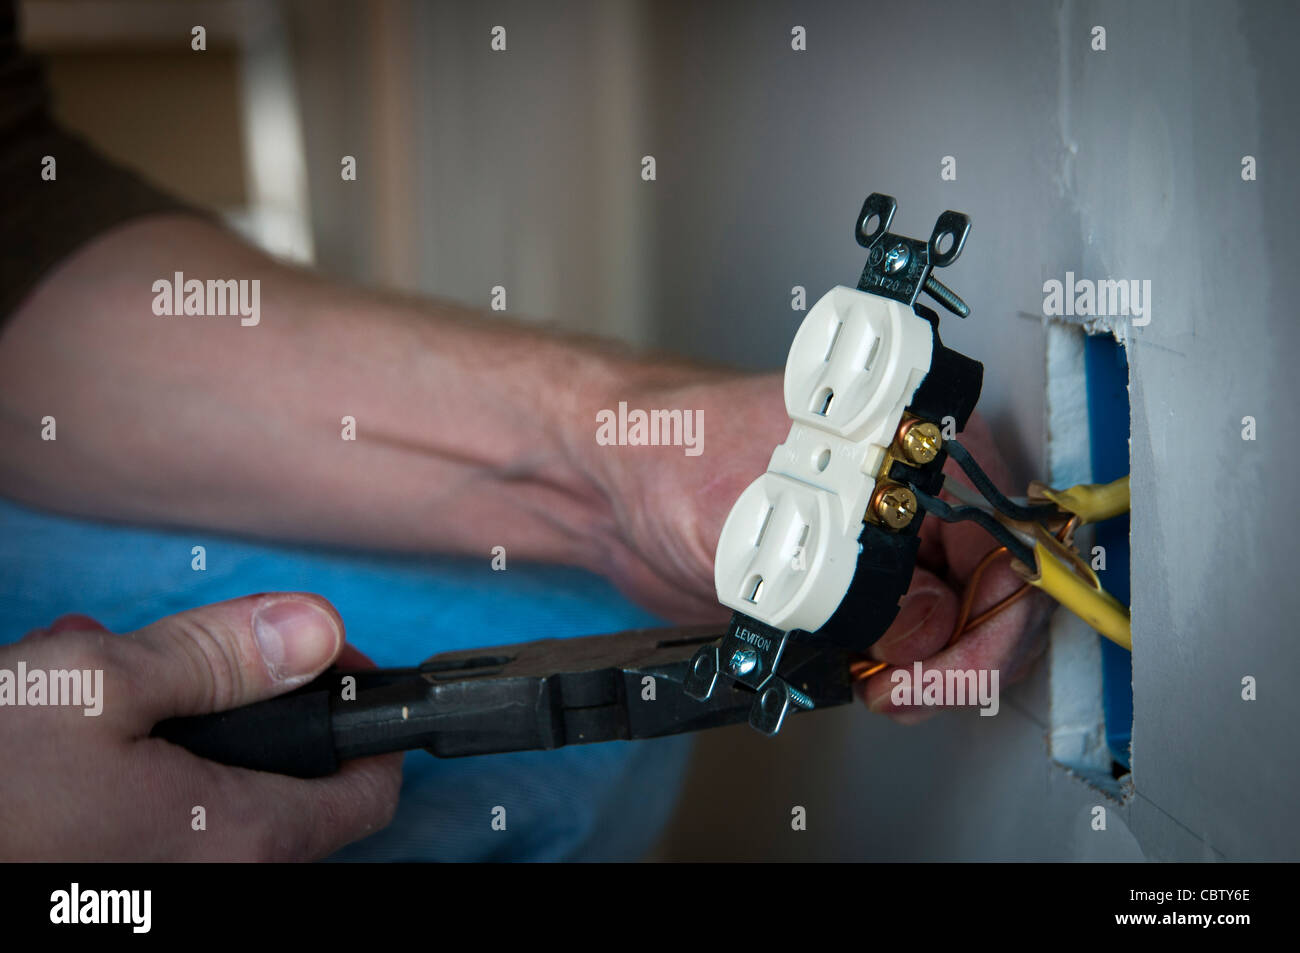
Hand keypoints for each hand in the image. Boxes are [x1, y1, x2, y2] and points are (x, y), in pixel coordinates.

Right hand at [0, 594, 400, 859]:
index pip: (367, 793)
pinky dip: (123, 753)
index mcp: (234, 838)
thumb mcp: (102, 685)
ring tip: (98, 672)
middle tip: (190, 651)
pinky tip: (58, 713)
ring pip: (204, 784)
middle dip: (241, 699)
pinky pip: (147, 808)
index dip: (369, 722)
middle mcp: (210, 877)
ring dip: (168, 716)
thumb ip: (222, 654)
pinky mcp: (106, 873)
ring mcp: (154, 882)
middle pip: (284, 780)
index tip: (341, 667)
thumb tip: (316, 628)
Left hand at [591, 372, 1049, 717]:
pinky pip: (900, 633)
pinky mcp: (848, 576)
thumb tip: (927, 630)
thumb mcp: (767, 522)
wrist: (608, 482)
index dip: (994, 608)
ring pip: (948, 616)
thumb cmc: (671, 454)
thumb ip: (856, 584)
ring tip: (883, 689)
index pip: (1002, 532)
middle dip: (962, 650)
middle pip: (987, 582)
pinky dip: (893, 668)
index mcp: (910, 437)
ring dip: (928, 668)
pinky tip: (864, 678)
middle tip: (907, 690)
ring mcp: (878, 532)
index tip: (953, 664)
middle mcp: (906, 484)